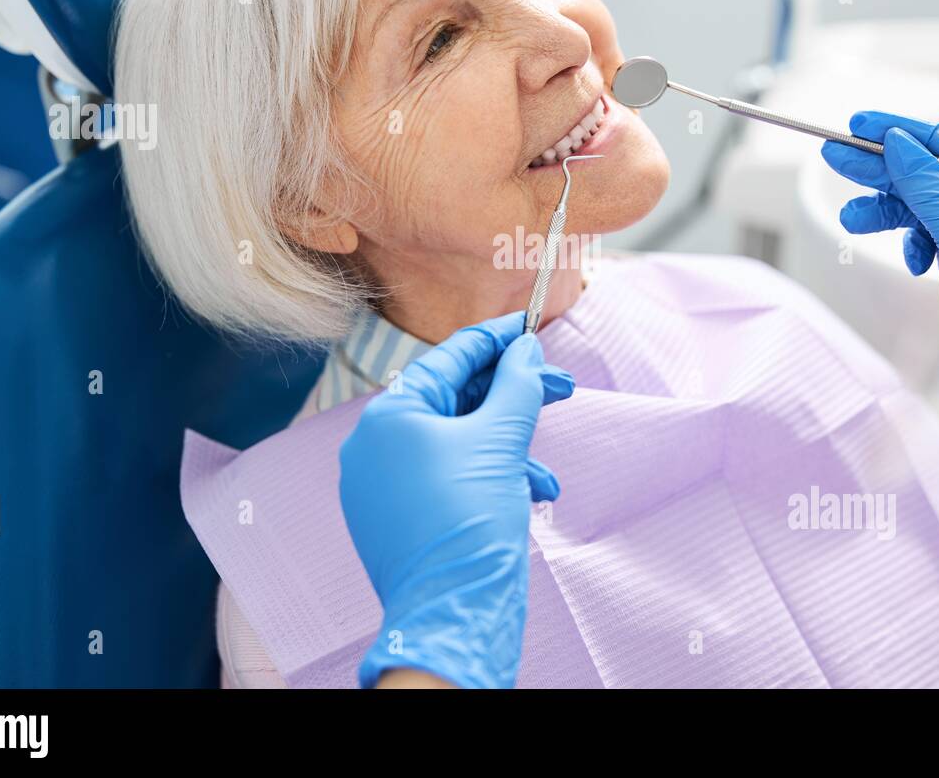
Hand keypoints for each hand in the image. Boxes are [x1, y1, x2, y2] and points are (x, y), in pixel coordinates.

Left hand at [339, 312, 573, 687]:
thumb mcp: (501, 441)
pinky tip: (529, 496)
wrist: (452, 613)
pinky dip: (491, 479)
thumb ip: (517, 386)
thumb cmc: (468, 522)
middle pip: (456, 400)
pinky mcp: (400, 517)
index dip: (498, 339)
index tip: (531, 325)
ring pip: (459, 444)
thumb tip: (526, 351)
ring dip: (510, 447)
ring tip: (545, 470)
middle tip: (562, 388)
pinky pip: (451, 478)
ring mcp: (384, 484)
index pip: (450, 358)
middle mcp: (376, 445)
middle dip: (514, 398)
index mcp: (389, 415)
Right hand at [821, 112, 938, 522]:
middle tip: (834, 157)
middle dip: (882, 169)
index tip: (859, 124)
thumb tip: (900, 145)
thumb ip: (930, 189)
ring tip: (850, 220)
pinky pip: (931, 238)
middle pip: (932, 173)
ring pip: (925, 207)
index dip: (902, 132)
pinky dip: (911, 244)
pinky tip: (908, 263)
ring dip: (887, 211)